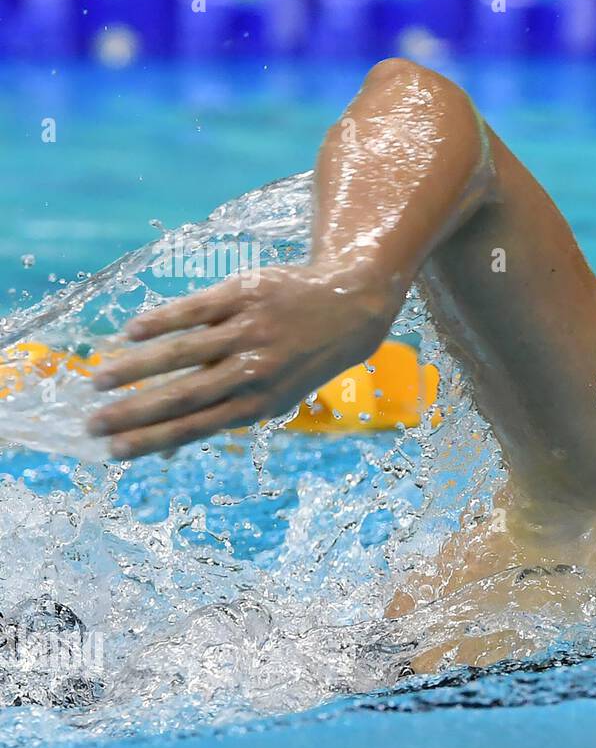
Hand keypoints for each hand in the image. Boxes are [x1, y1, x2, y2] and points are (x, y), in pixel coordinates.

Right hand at [87, 263, 403, 458]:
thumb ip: (224, 413)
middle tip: (91, 424)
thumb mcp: (276, 394)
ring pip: (185, 351)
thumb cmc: (301, 357)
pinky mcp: (246, 294)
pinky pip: (197, 309)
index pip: (198, 426)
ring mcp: (251, 330)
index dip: (154, 440)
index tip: (113, 452)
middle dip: (135, 413)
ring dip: (137, 367)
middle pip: (186, 395)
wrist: (351, 304)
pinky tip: (131, 333)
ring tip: (99, 379)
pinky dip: (162, 321)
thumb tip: (169, 449)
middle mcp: (256, 369)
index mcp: (262, 402)